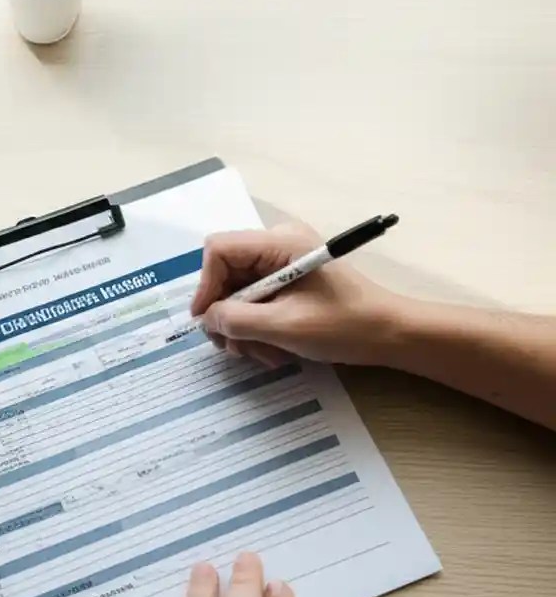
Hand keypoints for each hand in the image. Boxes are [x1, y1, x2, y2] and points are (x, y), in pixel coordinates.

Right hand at [191, 223, 404, 366]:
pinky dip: (257, 327)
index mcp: (280, 242)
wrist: (390, 334)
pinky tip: (272, 348)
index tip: (207, 321)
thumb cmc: (344, 326)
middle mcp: (277, 244)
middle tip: (235, 347)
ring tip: (263, 354)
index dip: (206, 286)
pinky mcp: (288, 280)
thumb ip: (237, 320)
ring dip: (243, 328)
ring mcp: (283, 262)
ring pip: (237, 292)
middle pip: (225, 273)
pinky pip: (255, 300)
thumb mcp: (285, 327)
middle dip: (227, 314)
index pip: (219, 250)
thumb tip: (207, 318)